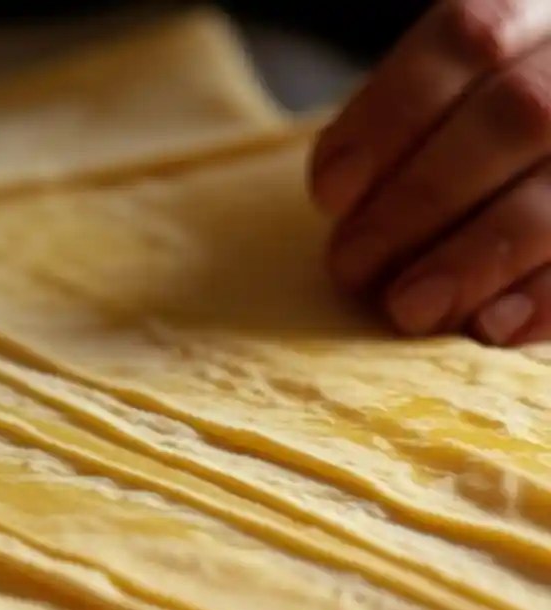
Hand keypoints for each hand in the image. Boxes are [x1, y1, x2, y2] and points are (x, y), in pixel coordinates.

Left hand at [310, 0, 550, 345]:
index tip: (328, 193)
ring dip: (479, 256)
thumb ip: (409, 130)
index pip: (466, 37)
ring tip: (409, 309)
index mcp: (535, 10)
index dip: (389, 115)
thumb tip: (351, 206)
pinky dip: (548, 294)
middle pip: (518, 114)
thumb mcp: (446, 101)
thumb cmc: (470, 132)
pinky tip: (493, 329)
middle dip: (422, 199)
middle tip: (351, 267)